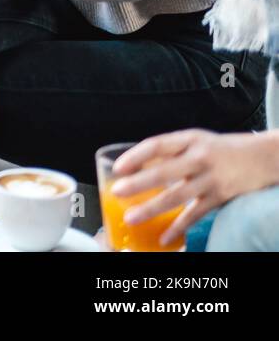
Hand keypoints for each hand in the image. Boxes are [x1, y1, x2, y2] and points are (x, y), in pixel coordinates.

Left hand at [110, 129, 278, 245]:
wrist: (262, 157)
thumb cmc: (220, 149)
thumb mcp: (194, 140)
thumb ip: (169, 151)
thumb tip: (136, 165)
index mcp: (189, 140)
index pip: (157, 145)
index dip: (136, 156)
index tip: (118, 168)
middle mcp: (199, 158)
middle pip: (164, 172)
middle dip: (139, 183)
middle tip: (117, 192)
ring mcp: (211, 179)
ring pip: (177, 196)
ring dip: (152, 208)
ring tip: (131, 217)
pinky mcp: (220, 197)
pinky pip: (195, 214)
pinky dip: (179, 228)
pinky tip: (164, 237)